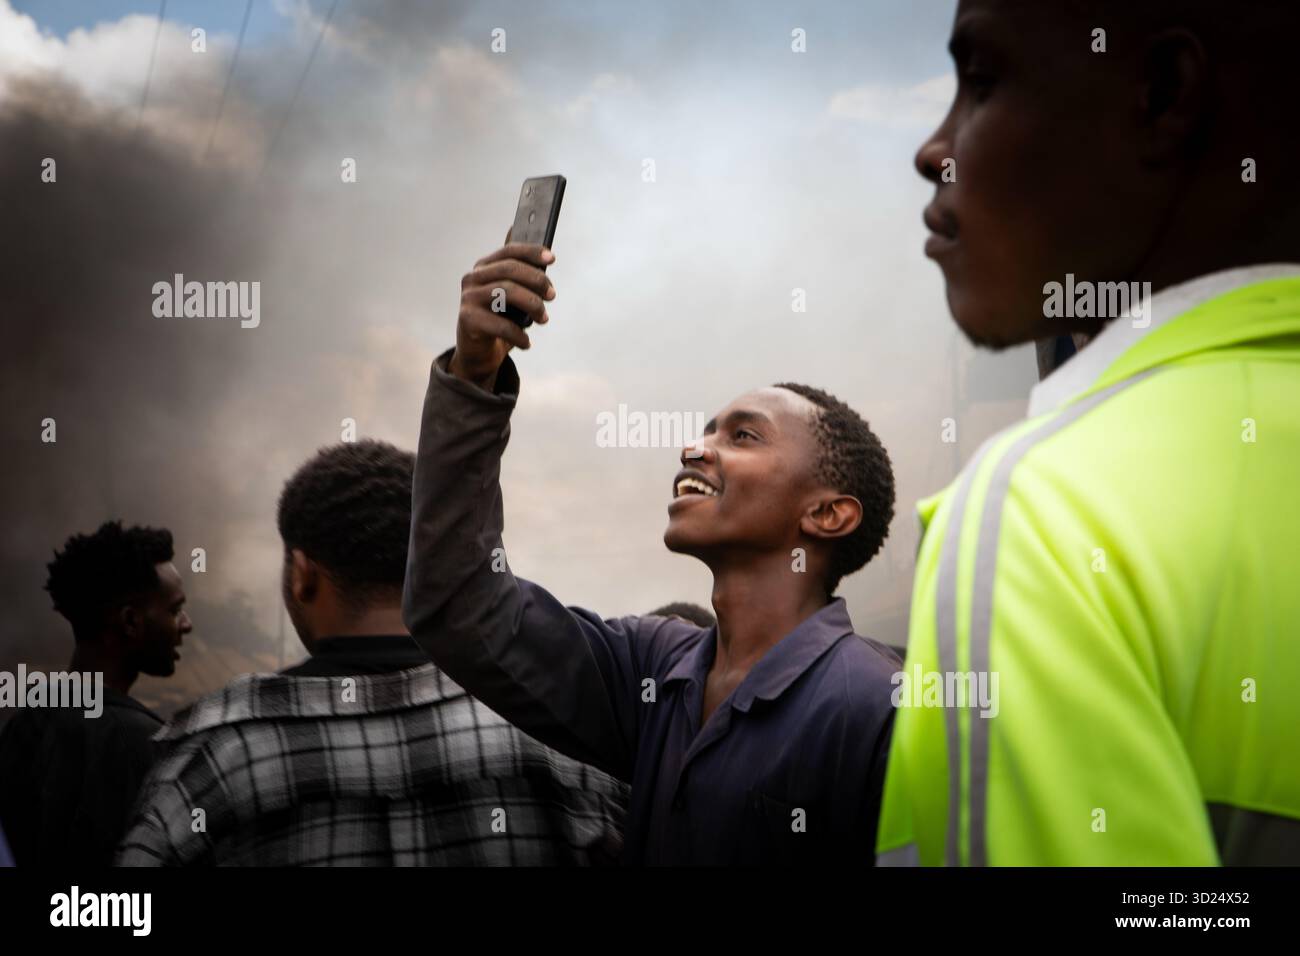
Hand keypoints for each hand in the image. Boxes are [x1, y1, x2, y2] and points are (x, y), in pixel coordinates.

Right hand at [449, 232, 555, 389]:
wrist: (477, 353)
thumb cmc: (499, 321)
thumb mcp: (512, 299)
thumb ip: (523, 283)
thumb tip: (545, 274)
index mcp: (484, 268)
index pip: (509, 252)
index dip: (531, 252)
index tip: (551, 258)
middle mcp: (473, 279)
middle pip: (509, 269)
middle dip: (536, 280)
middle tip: (552, 295)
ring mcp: (468, 298)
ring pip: (506, 291)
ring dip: (532, 304)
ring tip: (543, 319)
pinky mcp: (468, 319)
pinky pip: (502, 325)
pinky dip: (519, 335)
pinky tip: (526, 342)